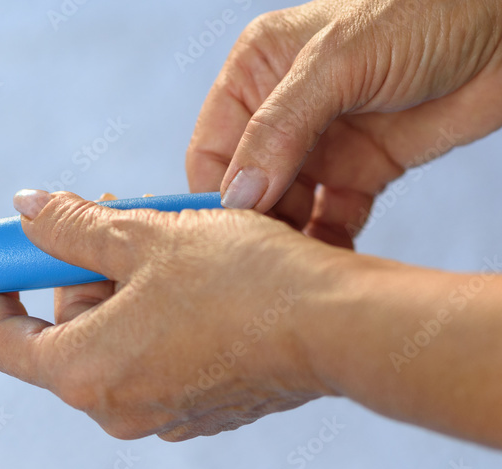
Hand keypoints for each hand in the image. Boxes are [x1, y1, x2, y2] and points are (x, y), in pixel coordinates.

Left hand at [0, 190, 344, 440]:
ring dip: (125, 287)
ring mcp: (161, 415)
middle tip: (111, 218)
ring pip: (116, 340)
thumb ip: (71, 226)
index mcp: (84, 372)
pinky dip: (160, 316)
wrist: (339, 326)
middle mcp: (115, 409)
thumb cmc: (240, 280)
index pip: (5, 341)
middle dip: (80, 272)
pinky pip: (157, 357)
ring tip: (167, 238)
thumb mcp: (143, 235)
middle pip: (67, 333)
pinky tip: (198, 277)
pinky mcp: (202, 410)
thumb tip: (26, 211)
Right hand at [187, 0, 501, 247]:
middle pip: (246, 188)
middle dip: (253, 226)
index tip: (226, 238)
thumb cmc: (428, 10)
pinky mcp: (363, 171)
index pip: (212, 150)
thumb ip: (280, 129)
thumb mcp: (337, 62)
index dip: (214, 196)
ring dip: (290, 240)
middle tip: (262, 265)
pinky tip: (330, 262)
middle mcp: (282, 111)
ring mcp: (322, 144)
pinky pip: (332, 219)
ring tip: (295, 270)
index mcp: (256, 73)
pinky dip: (329, 243)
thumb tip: (238, 195)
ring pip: (286, 209)